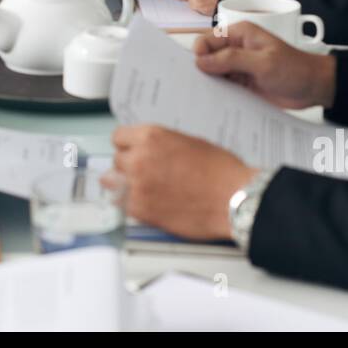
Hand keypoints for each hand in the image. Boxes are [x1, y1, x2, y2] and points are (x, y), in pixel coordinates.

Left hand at [112, 125, 256, 240]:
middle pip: (116, 161)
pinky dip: (132, 205)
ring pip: (114, 184)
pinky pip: (123, 205)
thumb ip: (162, 145)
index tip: (131, 152)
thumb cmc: (220, 171)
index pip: (119, 137)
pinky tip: (148, 204)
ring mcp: (137, 186)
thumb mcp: (189, 142)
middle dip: (128, 166)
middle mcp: (139, 159)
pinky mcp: (141, 210)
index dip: (127, 146)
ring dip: (125, 185)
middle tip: (144, 173)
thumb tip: (152, 151)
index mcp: (152, 137)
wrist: (233, 198)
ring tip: (141, 190)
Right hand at [194, 21, 336, 109]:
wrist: (313, 87)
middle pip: (207, 58)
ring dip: (210, 85)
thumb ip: (232, 59)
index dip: (200, 56)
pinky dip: (219, 94)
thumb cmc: (294, 69)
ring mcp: (238, 67)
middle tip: (198, 88)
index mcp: (239, 34)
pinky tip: (216, 103)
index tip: (199, 72)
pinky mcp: (241, 83)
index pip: (207, 41)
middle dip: (202, 71)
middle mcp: (235, 48)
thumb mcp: (263, 63)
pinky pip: (223, 87)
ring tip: (207, 98)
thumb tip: (201, 61)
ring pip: (213, 74)